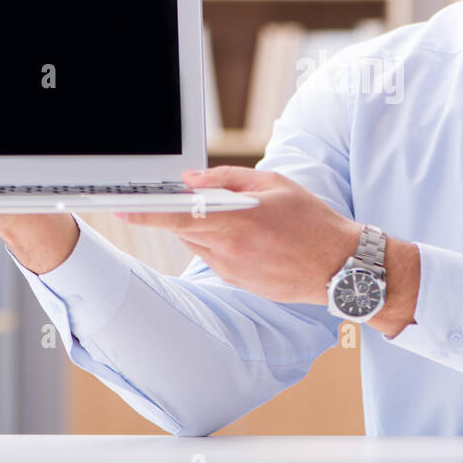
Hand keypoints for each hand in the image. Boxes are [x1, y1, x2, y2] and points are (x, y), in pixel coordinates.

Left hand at [116, 167, 361, 304]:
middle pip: (184, 229)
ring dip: (205, 228)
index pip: (179, 216)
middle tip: (198, 198)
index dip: (146, 213)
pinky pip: (214, 258)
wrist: (340, 267)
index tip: (122, 207)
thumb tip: (192, 180)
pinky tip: (251, 238)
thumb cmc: (312, 221)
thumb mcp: (276, 185)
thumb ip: (229, 180)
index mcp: (238, 221)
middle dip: (184, 212)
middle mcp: (229, 250)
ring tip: (242, 219)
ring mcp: (232, 270)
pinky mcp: (237, 282)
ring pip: (198, 243)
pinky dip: (221, 244)